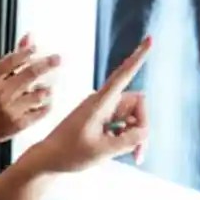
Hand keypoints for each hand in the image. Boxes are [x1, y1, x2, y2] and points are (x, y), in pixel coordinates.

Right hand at [0, 34, 60, 146]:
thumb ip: (10, 60)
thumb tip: (28, 40)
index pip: (13, 60)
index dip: (27, 52)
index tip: (35, 49)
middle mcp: (1, 94)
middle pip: (30, 74)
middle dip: (47, 64)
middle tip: (57, 59)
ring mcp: (11, 110)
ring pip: (39, 94)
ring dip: (45, 89)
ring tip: (44, 88)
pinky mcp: (19, 124)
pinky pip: (41, 111)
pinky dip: (45, 105)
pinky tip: (43, 102)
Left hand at [27, 36, 151, 173]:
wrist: (49, 160)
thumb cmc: (69, 154)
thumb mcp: (102, 150)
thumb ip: (128, 140)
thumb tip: (145, 130)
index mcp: (99, 102)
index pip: (123, 75)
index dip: (138, 58)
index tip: (150, 40)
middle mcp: (103, 101)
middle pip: (138, 104)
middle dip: (143, 127)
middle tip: (138, 154)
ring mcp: (105, 110)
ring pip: (134, 117)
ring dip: (136, 137)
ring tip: (133, 157)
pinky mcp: (105, 120)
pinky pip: (127, 125)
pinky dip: (129, 139)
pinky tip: (123, 153)